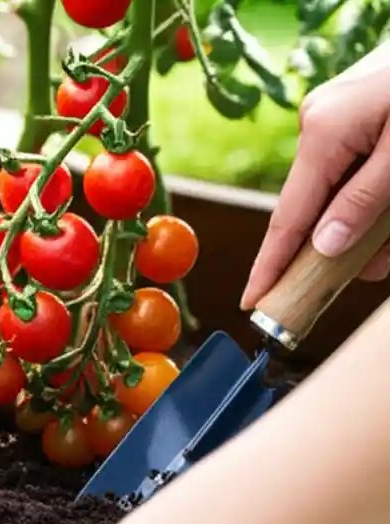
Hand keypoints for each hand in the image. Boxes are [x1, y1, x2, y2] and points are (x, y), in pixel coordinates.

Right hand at [241, 42, 389, 309]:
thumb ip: (366, 202)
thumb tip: (324, 248)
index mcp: (323, 134)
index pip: (288, 217)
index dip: (271, 266)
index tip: (253, 303)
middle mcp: (317, 126)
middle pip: (316, 207)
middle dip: (342, 245)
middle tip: (374, 269)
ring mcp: (331, 118)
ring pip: (340, 191)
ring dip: (369, 220)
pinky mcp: (349, 115)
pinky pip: (353, 169)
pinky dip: (374, 195)